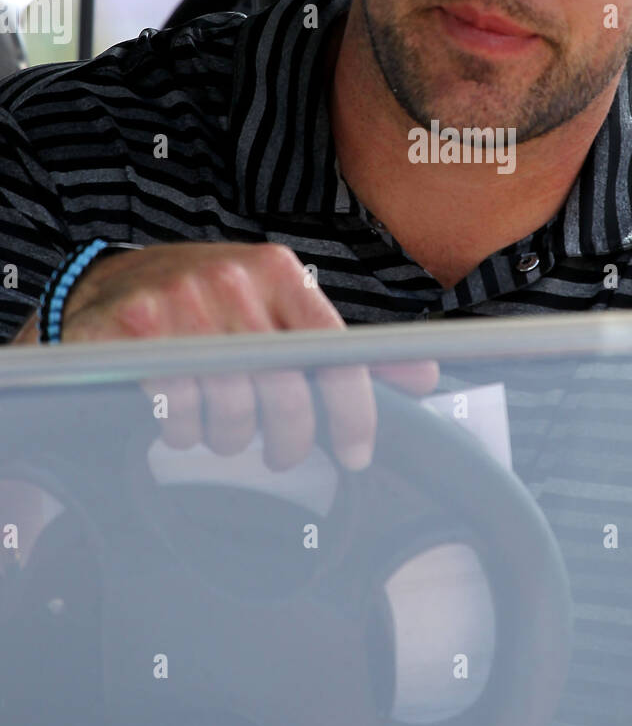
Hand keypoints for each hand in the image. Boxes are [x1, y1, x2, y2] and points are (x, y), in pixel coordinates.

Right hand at [59, 242, 439, 470]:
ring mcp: (181, 306)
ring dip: (232, 439)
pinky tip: (182, 413)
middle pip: (284, 393)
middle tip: (286, 453)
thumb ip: (344, 345)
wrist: (113, 282)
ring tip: (224, 425)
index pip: (334, 352)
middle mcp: (232, 282)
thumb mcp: (280, 304)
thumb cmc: (212, 301)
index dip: (352, 411)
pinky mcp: (134, 333)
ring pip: (230, 414)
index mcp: (278, 272)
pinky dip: (185, 431)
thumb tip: (424, 376)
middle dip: (291, 441)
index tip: (356, 452)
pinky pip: (178, 415)